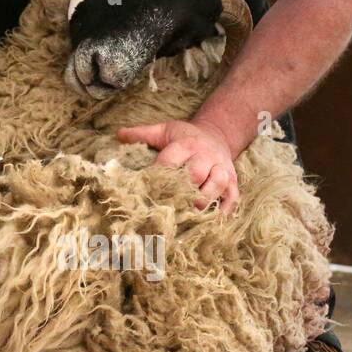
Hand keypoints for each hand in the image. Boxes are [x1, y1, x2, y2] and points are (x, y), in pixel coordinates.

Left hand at [117, 119, 239, 212]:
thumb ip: (142, 133)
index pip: (170, 161)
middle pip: (196, 172)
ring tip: (189, 212)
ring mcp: (222, 168)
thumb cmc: (185, 136)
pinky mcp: (233, 181)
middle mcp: (206, 155)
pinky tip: (212, 220)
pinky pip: (233, 196)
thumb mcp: (164, 130)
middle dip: (182, 189)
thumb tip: (118, 134)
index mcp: (186, 144)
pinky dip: (224, 209)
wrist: (217, 134)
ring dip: (203, 199)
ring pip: (217, 183)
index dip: (158, 175)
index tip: (145, 190)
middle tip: (166, 206)